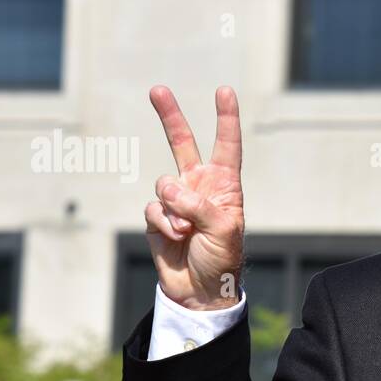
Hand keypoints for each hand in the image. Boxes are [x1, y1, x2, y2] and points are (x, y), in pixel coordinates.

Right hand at [145, 85, 245, 310]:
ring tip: (189, 232)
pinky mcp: (156, 216)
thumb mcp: (223, 230)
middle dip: (171, 116)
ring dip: (175, 211)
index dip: (226, 119)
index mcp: (225, 186)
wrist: (199, 290)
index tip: (224, 91)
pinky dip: (164, 225)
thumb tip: (167, 189)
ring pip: (164, 185)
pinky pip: (153, 209)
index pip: (227, 146)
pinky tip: (175, 239)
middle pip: (182, 144)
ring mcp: (176, 200)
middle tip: (157, 89)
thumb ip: (198, 205)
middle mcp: (199, 187)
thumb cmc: (221, 260)